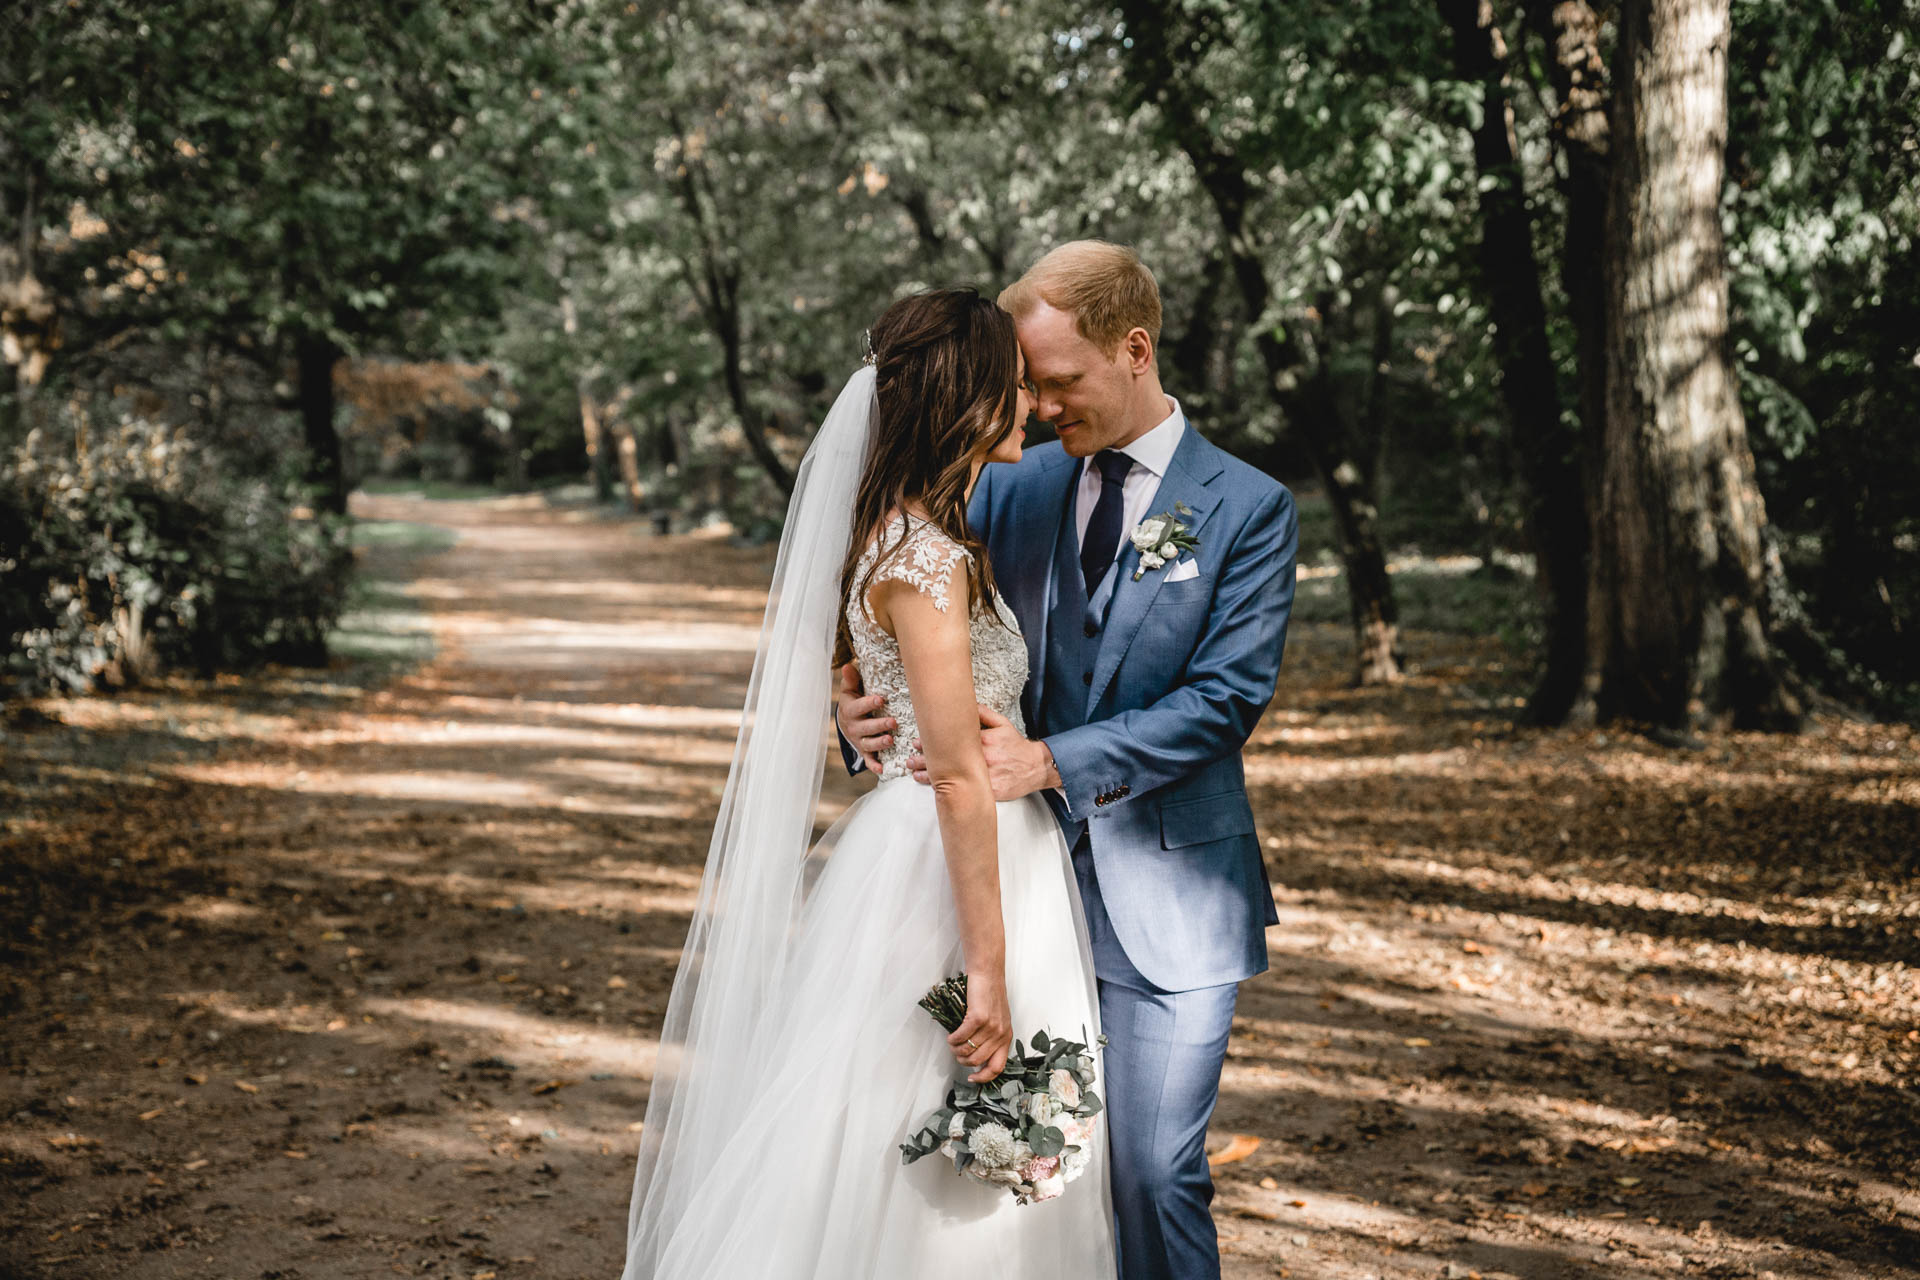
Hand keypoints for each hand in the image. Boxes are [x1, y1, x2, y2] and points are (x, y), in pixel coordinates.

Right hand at [835, 662, 895, 771]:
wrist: (846, 722)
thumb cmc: (853, 702)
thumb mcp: (850, 690)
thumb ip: (851, 679)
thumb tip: (849, 665)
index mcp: (850, 710)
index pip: (859, 707)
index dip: (869, 703)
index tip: (880, 699)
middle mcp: (854, 727)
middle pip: (866, 727)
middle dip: (879, 725)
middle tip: (893, 722)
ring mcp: (859, 740)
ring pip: (869, 743)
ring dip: (879, 743)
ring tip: (891, 740)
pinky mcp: (864, 751)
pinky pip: (869, 759)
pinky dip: (874, 765)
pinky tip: (882, 769)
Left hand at [906, 704, 1059, 801]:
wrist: (1035, 767)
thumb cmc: (1016, 746)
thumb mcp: (1003, 724)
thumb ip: (983, 714)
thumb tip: (964, 704)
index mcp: (985, 740)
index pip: (953, 739)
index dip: (933, 741)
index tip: (918, 741)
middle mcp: (984, 758)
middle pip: (949, 759)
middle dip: (927, 759)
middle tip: (910, 758)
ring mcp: (987, 776)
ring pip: (954, 777)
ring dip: (932, 776)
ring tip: (914, 773)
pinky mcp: (990, 791)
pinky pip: (966, 791)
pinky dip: (949, 791)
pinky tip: (935, 790)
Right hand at [948, 970, 1011, 1081]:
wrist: (988, 974)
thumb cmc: (990, 995)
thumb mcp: (998, 1020)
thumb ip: (992, 1038)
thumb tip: (976, 1056)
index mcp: (1007, 1037)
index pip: (997, 1067)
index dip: (983, 1077)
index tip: (972, 1078)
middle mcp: (1001, 1034)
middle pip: (977, 1061)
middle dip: (962, 1060)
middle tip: (956, 1053)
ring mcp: (990, 1026)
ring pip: (968, 1050)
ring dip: (955, 1049)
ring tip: (952, 1043)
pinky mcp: (978, 1018)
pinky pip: (961, 1036)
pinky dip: (953, 1039)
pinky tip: (951, 1036)